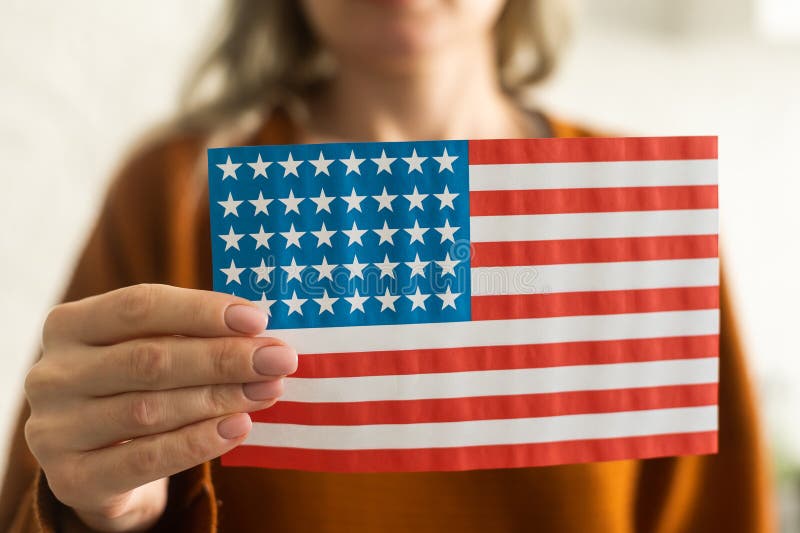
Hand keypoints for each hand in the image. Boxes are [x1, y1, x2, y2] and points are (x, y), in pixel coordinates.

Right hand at [24, 284, 295, 531]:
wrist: (100, 466)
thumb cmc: (137, 389)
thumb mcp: (152, 351)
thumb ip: (192, 337)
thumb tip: (260, 335)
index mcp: (69, 325)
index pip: (139, 306)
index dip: (201, 311)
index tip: (257, 318)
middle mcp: (52, 374)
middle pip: (149, 359)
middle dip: (223, 357)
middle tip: (279, 358)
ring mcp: (55, 429)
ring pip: (149, 410)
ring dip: (219, 398)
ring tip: (268, 390)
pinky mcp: (72, 479)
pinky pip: (144, 460)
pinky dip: (197, 442)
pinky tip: (239, 427)